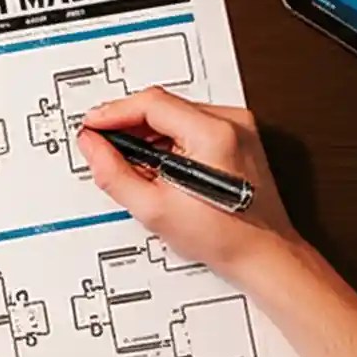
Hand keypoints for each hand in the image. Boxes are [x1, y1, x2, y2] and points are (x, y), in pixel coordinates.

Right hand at [78, 87, 301, 280]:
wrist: (263, 253)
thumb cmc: (225, 237)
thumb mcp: (155, 209)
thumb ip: (114, 173)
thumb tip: (93, 147)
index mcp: (213, 134)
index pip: (151, 104)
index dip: (114, 113)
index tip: (93, 125)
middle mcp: (230, 122)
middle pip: (162, 105)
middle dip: (129, 124)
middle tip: (106, 145)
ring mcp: (238, 127)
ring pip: (175, 114)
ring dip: (148, 133)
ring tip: (134, 164)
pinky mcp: (239, 135)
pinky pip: (192, 124)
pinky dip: (169, 139)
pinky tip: (159, 164)